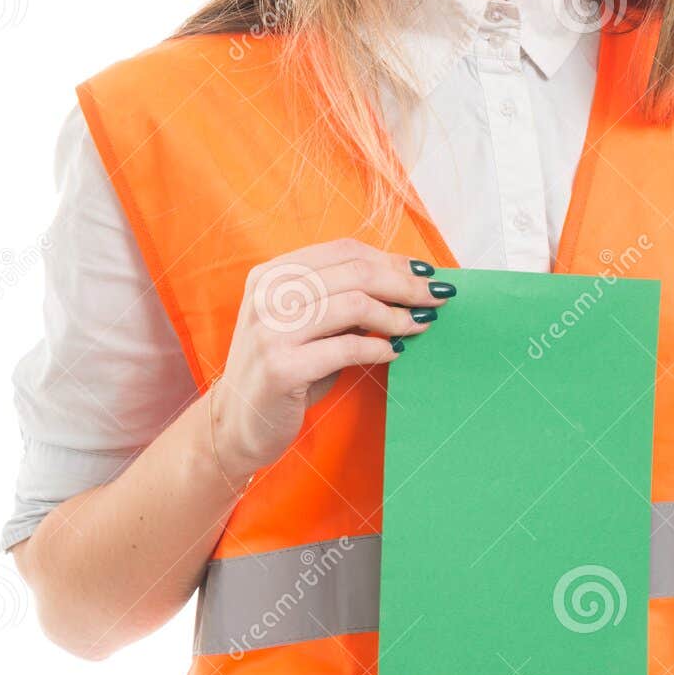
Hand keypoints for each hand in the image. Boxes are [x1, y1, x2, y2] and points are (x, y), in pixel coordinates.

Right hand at [210, 237, 453, 482]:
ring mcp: (270, 331)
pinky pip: (346, 348)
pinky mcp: (281, 368)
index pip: (343, 250)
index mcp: (271, 274)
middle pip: (355, 272)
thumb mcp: (306, 324)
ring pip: (354, 305)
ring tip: (420, 325)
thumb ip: (343, 299)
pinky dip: (379, 347)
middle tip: (437, 297)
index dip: (391, 259)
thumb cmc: (284, 369)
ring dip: (397, 316)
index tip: (425, 273)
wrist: (236, 423)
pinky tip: (395, 352)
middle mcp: (267, 295)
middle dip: (405, 284)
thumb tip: (409, 282)